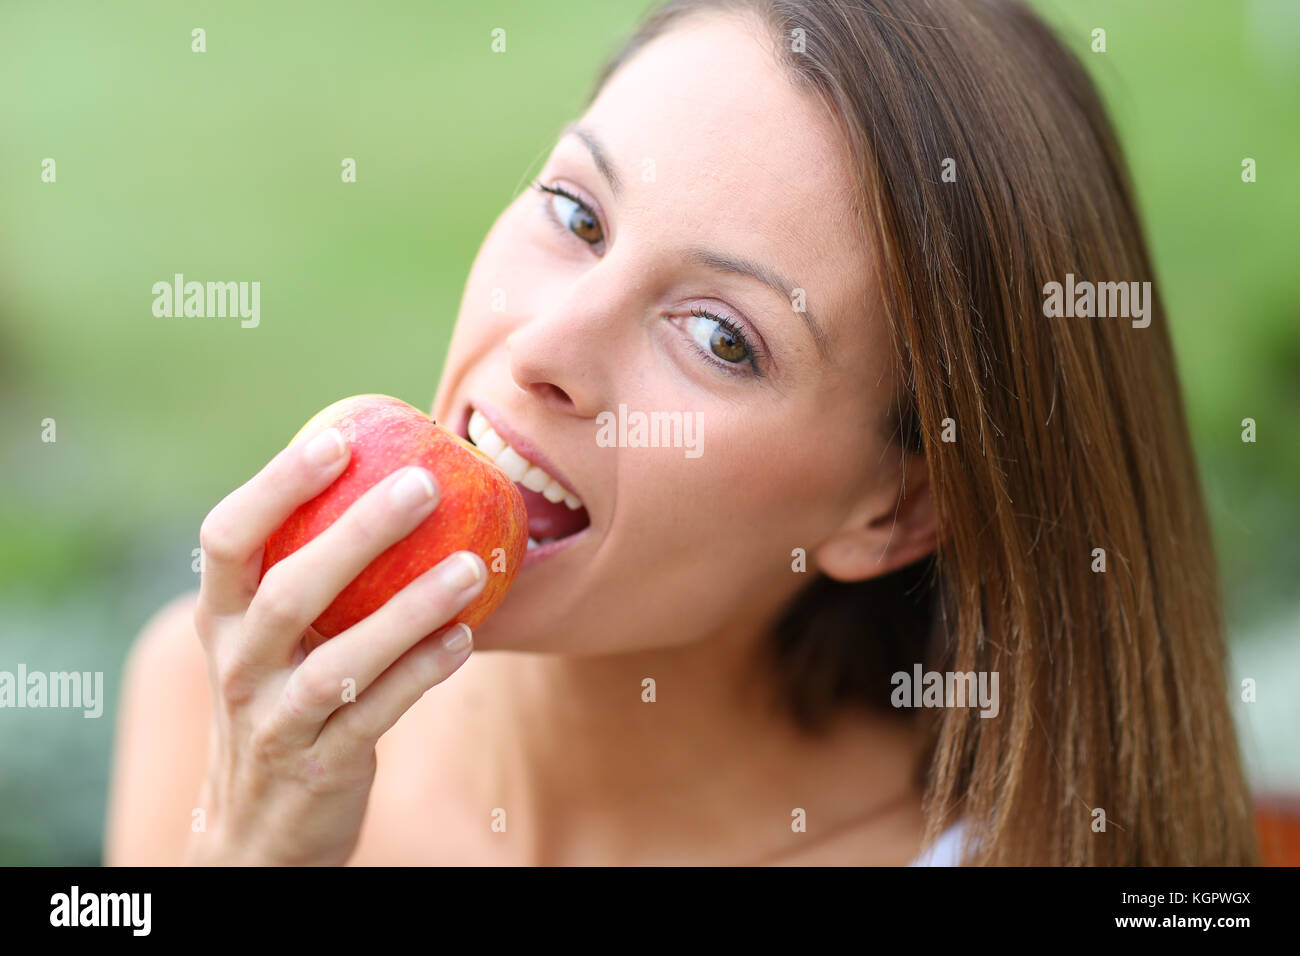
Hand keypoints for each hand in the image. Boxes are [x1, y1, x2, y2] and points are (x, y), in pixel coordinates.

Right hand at [185, 427, 485, 864]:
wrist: (258, 831)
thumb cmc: (282, 702)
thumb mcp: (269, 642)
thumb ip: (306, 575)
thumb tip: (387, 480)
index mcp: (220, 620)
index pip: (227, 539)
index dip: (276, 486)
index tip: (337, 440)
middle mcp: (237, 666)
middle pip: (288, 591)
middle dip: (357, 533)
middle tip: (425, 484)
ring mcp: (275, 721)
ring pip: (341, 661)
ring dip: (410, 609)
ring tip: (470, 565)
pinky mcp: (321, 766)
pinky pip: (379, 712)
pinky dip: (424, 672)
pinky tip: (467, 637)